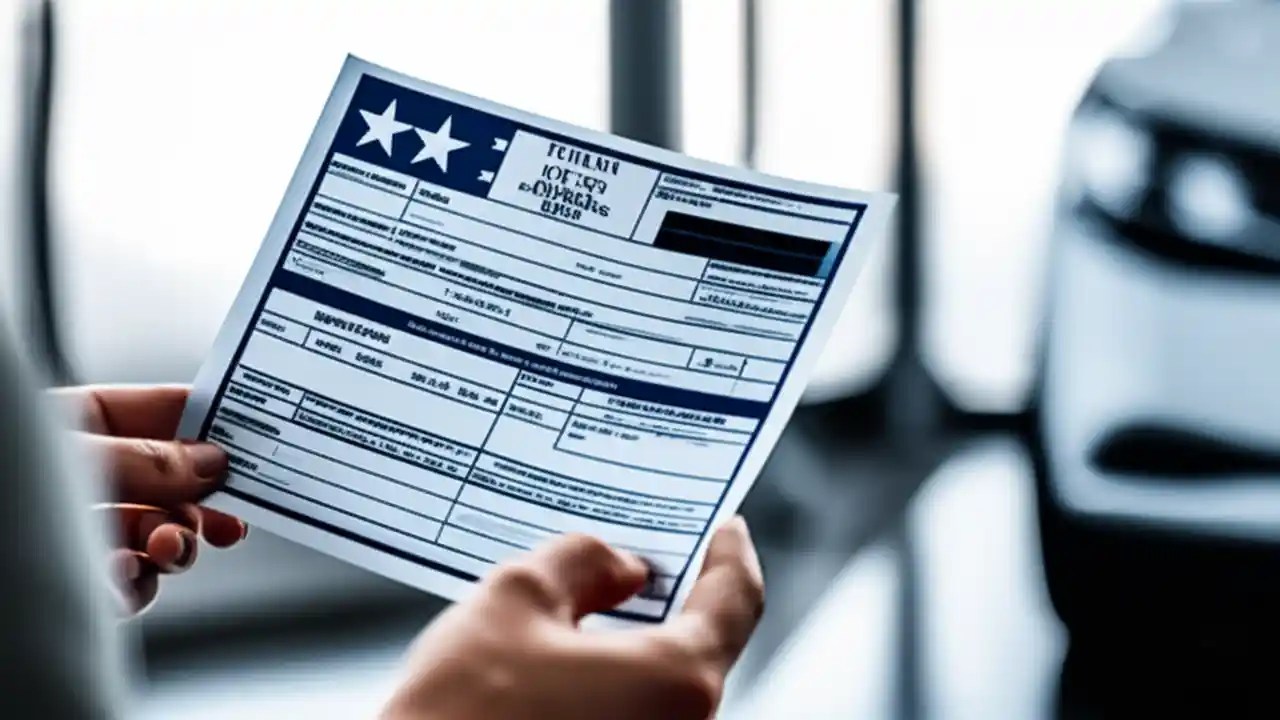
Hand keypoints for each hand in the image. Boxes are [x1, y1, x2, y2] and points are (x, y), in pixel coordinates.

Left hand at [53, 385, 248, 614]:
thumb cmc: (1, 483)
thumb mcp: (73, 456)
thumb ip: (146, 460)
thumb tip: (212, 461)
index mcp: (82, 424)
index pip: (165, 413)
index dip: (214, 426)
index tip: (258, 445)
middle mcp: (90, 476)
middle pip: (176, 484)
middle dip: (202, 504)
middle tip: (225, 519)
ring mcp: (84, 530)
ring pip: (161, 537)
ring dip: (176, 546)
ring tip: (166, 549)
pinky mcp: (77, 582)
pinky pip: (129, 586)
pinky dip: (136, 586)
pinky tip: (119, 578)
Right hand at [380, 517, 763, 719]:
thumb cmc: (459, 717)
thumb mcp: (514, 600)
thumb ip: (582, 563)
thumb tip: (621, 567)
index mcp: (676, 679)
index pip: (734, 601)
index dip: (729, 554)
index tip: (724, 528)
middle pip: (698, 646)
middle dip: (669, 597)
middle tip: (639, 553)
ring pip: (661, 687)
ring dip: (634, 645)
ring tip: (588, 602)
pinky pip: (633, 717)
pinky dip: (612, 686)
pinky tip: (565, 663)